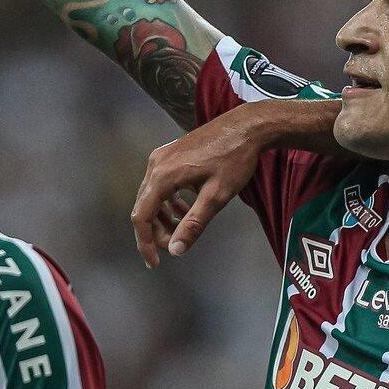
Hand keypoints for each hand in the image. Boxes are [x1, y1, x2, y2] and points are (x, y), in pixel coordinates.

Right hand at [130, 114, 265, 266]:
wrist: (246, 126)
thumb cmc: (235, 159)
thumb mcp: (216, 197)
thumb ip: (193, 224)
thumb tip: (175, 250)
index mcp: (163, 175)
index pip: (141, 216)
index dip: (145, 243)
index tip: (155, 262)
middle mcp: (156, 164)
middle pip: (143, 206)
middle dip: (155, 231)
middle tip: (175, 245)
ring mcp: (162, 156)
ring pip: (151, 195)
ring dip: (162, 217)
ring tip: (182, 229)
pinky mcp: (171, 153)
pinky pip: (161, 184)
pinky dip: (168, 201)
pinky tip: (185, 208)